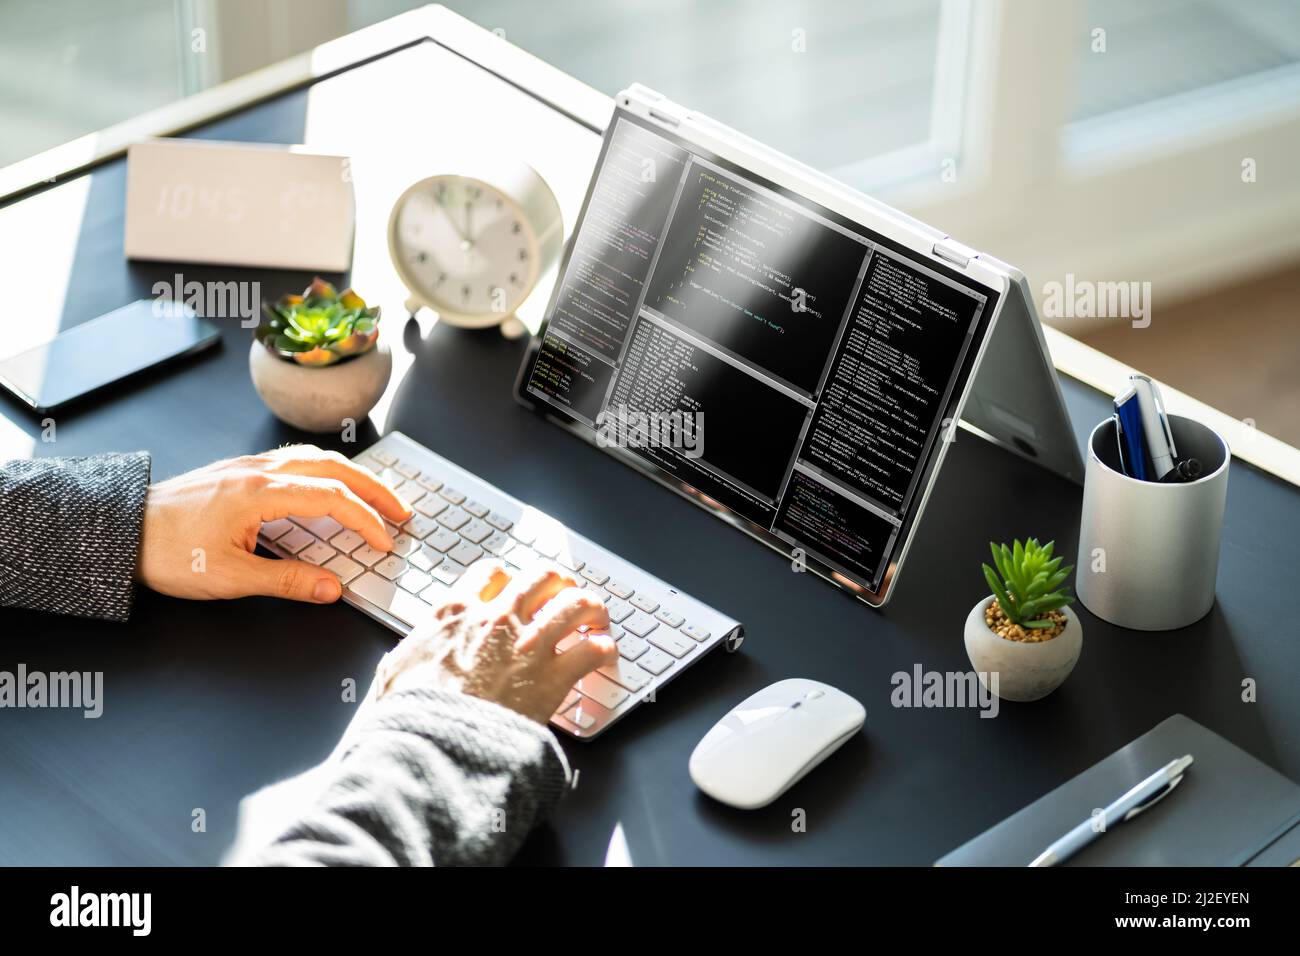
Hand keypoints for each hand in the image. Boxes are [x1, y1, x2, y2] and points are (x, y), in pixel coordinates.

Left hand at [137, 445, 410, 603]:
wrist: (120, 531)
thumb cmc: (167, 553)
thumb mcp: (230, 578)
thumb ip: (287, 582)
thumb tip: (332, 589)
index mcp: (260, 493)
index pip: (333, 499)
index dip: (366, 521)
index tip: (385, 542)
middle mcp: (259, 471)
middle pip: (335, 469)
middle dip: (376, 490)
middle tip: (403, 511)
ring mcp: (249, 466)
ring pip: (317, 458)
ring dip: (355, 476)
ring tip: (377, 497)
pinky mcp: (239, 471)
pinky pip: (296, 459)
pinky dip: (327, 470)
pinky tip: (331, 485)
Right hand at [377, 562, 616, 724]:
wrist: (430, 748)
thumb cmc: (408, 716)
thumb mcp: (394, 675)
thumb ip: (407, 658)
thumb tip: (401, 662)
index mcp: (454, 614)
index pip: (490, 573)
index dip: (509, 579)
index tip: (515, 590)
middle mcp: (496, 619)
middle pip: (542, 577)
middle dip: (559, 584)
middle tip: (564, 597)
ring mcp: (527, 645)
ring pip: (576, 602)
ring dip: (591, 608)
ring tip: (596, 619)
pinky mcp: (552, 677)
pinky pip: (592, 648)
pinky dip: (604, 649)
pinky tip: (603, 657)